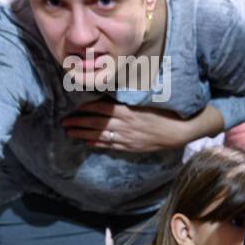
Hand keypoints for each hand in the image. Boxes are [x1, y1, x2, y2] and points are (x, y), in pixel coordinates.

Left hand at [61, 99, 204, 151]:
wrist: (180, 131)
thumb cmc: (165, 113)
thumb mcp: (146, 102)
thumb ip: (128, 101)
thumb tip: (110, 97)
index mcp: (127, 110)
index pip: (100, 108)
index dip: (84, 108)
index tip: (73, 107)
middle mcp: (124, 124)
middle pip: (95, 122)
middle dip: (77, 122)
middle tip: (63, 121)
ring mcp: (127, 137)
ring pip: (99, 135)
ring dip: (82, 134)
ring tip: (69, 132)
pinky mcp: (131, 147)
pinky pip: (110, 145)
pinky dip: (97, 144)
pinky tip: (88, 142)